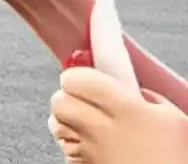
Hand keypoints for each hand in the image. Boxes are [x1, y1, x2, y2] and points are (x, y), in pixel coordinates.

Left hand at [49, 67, 187, 162]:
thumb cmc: (177, 156)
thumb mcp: (172, 120)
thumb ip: (147, 99)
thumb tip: (133, 91)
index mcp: (125, 110)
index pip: (78, 80)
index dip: (76, 76)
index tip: (83, 78)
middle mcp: (102, 130)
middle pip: (59, 102)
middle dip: (66, 97)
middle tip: (81, 99)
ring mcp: (91, 152)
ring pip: (56, 126)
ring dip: (65, 120)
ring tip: (85, 122)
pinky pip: (67, 150)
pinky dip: (73, 145)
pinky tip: (92, 145)